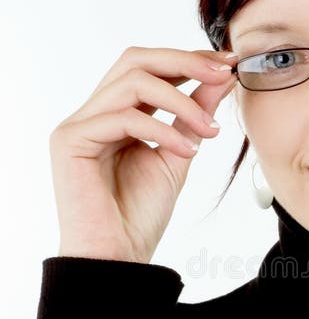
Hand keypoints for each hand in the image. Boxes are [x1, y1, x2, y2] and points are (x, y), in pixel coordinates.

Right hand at [49, 46, 237, 262]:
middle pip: (135, 60)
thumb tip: (222, 77)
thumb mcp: (179, 154)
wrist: (120, 258)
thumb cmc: (141, 215)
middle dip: (185, 62)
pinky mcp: (70, 142)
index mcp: (115, 114)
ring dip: (181, 100)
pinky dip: (162, 130)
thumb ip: (194, 115)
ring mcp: (78, 125)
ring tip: (210, 130)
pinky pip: (122, 118)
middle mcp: (93, 114)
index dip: (188, 60)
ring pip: (132, 82)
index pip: (148, 68)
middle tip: (224, 73)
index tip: (229, 65)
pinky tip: (187, 151)